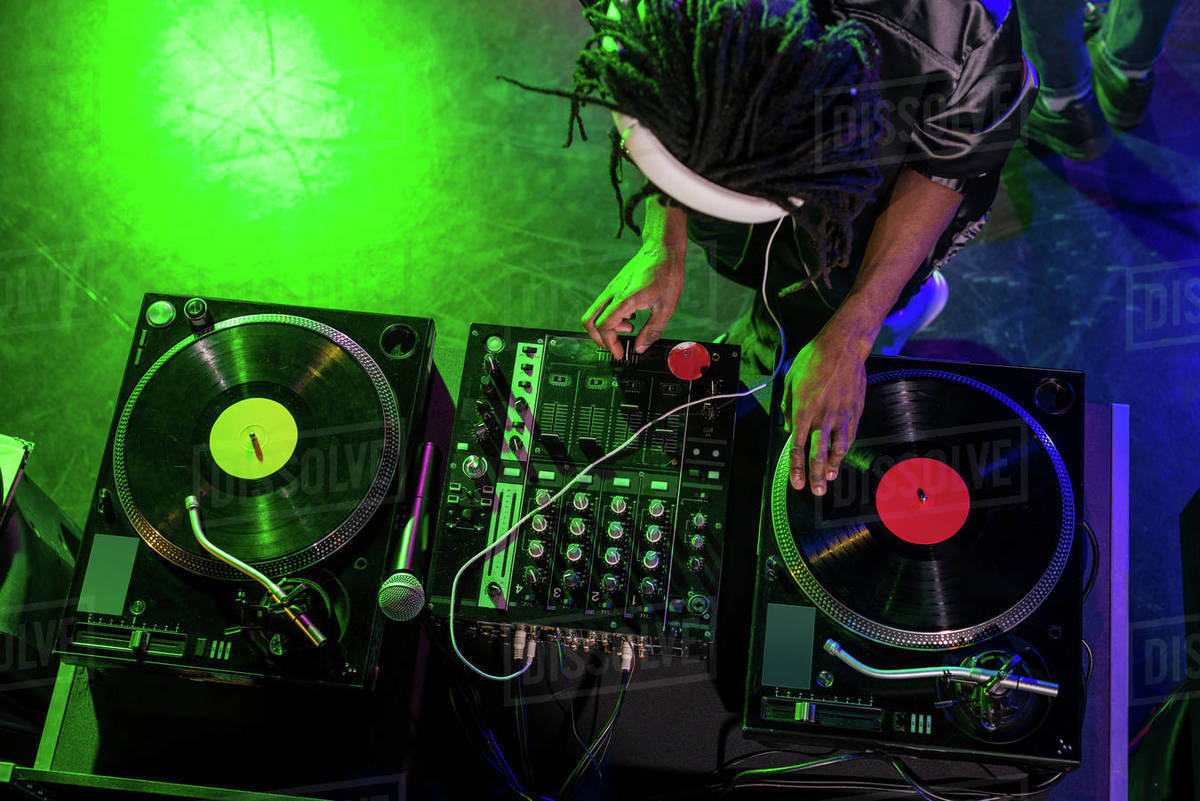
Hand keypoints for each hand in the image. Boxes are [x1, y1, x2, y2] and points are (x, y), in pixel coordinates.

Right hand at [582, 242, 684, 359]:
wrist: (663, 248)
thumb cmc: (666, 273)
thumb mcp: (666, 307)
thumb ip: (652, 330)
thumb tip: (641, 347)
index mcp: (624, 299)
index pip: (604, 327)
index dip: (610, 344)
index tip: (620, 353)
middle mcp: (613, 293)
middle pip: (589, 321)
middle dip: (599, 338)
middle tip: (615, 346)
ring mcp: (612, 288)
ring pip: (595, 313)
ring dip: (607, 327)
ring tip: (630, 327)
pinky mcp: (615, 286)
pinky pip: (604, 305)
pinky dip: (612, 316)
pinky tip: (631, 316)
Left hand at [783, 325, 869, 495]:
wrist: (842, 346)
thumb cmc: (812, 360)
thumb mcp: (790, 381)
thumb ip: (788, 408)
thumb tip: (789, 429)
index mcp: (803, 410)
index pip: (798, 446)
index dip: (796, 467)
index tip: (795, 482)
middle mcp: (822, 416)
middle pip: (818, 452)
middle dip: (815, 475)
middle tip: (816, 491)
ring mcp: (841, 414)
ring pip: (838, 447)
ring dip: (832, 465)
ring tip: (829, 479)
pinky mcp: (855, 410)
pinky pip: (850, 434)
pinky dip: (845, 448)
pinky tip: (841, 457)